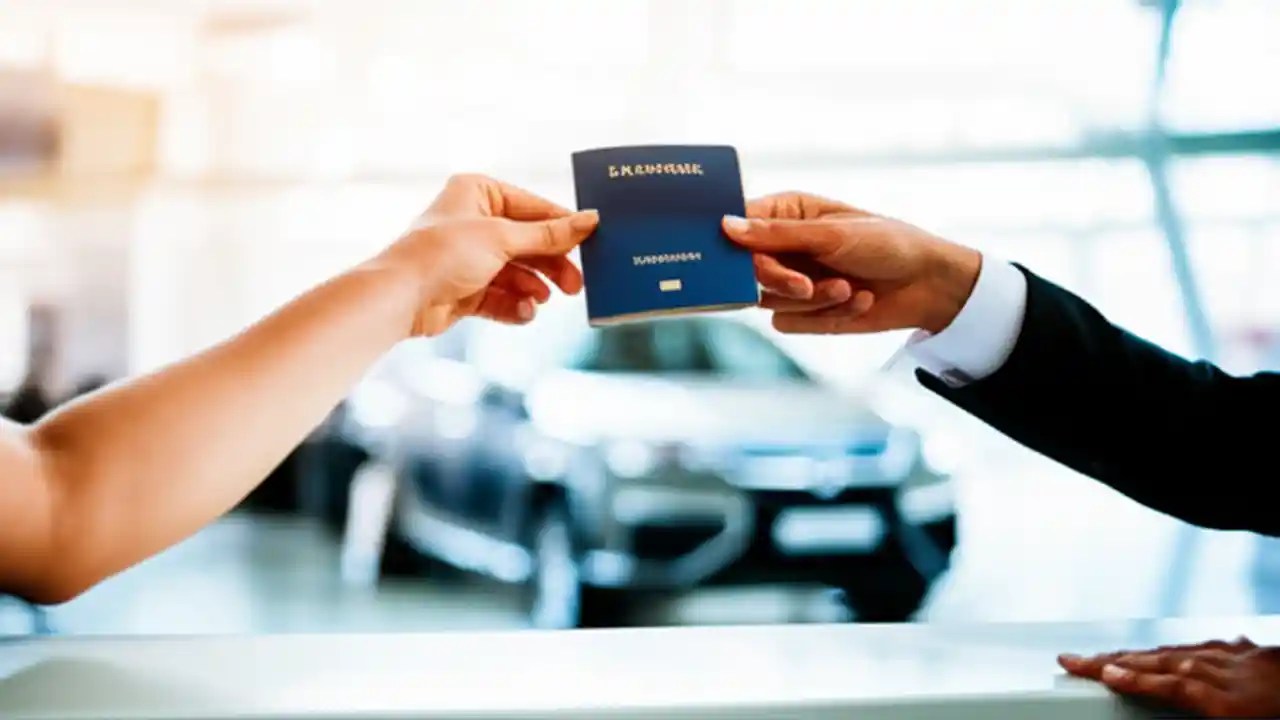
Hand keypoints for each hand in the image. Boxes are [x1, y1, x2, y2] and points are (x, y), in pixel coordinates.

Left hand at [374, 174, 597, 336]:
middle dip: (551, 265)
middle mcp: (474, 221)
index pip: (533, 208)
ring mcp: (470, 257)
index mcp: (478, 193)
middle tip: (575, 285)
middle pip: (529, 243)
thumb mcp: (503, 239)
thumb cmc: (442, 254)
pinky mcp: (466, 289)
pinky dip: (515, 305)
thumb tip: (590, 221)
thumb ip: (549, 235)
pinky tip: (523, 312)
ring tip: (542, 300)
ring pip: (518, 272)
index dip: (563, 227)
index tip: (592, 242)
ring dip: (533, 288)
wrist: (400, 297)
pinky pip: (502, 296)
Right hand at [720, 192, 980, 334]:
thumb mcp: (832, 234)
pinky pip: (790, 322)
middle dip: (781, 281)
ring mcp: (792, 280)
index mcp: (786, 213)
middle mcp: (783, 246)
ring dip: (812, 300)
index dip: (735, 245)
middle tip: (807, 284)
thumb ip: (777, 234)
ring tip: (848, 288)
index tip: (744, 261)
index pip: (739, 226)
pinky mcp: (805, 312)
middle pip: (747, 271)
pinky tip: (857, 301)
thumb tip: (726, 226)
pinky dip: (825, 317)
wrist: (928, 284)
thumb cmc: (887, 243)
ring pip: (768, 301)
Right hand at [1059, 637, 1279, 717]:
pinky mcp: (1272, 658)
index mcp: (1241, 705)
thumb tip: (1177, 700)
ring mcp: (1258, 662)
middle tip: (1075, 659)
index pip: (1173, 687)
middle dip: (1119, 660)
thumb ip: (1218, 717)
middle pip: (1170, 663)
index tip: (1095, 673)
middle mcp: (1243, 675)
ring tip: (1114, 657)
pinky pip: (1223, 649)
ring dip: (1147, 655)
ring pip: (1190, 652)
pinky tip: (1189, 653)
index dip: (1132, 680)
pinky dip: (1194, 651)